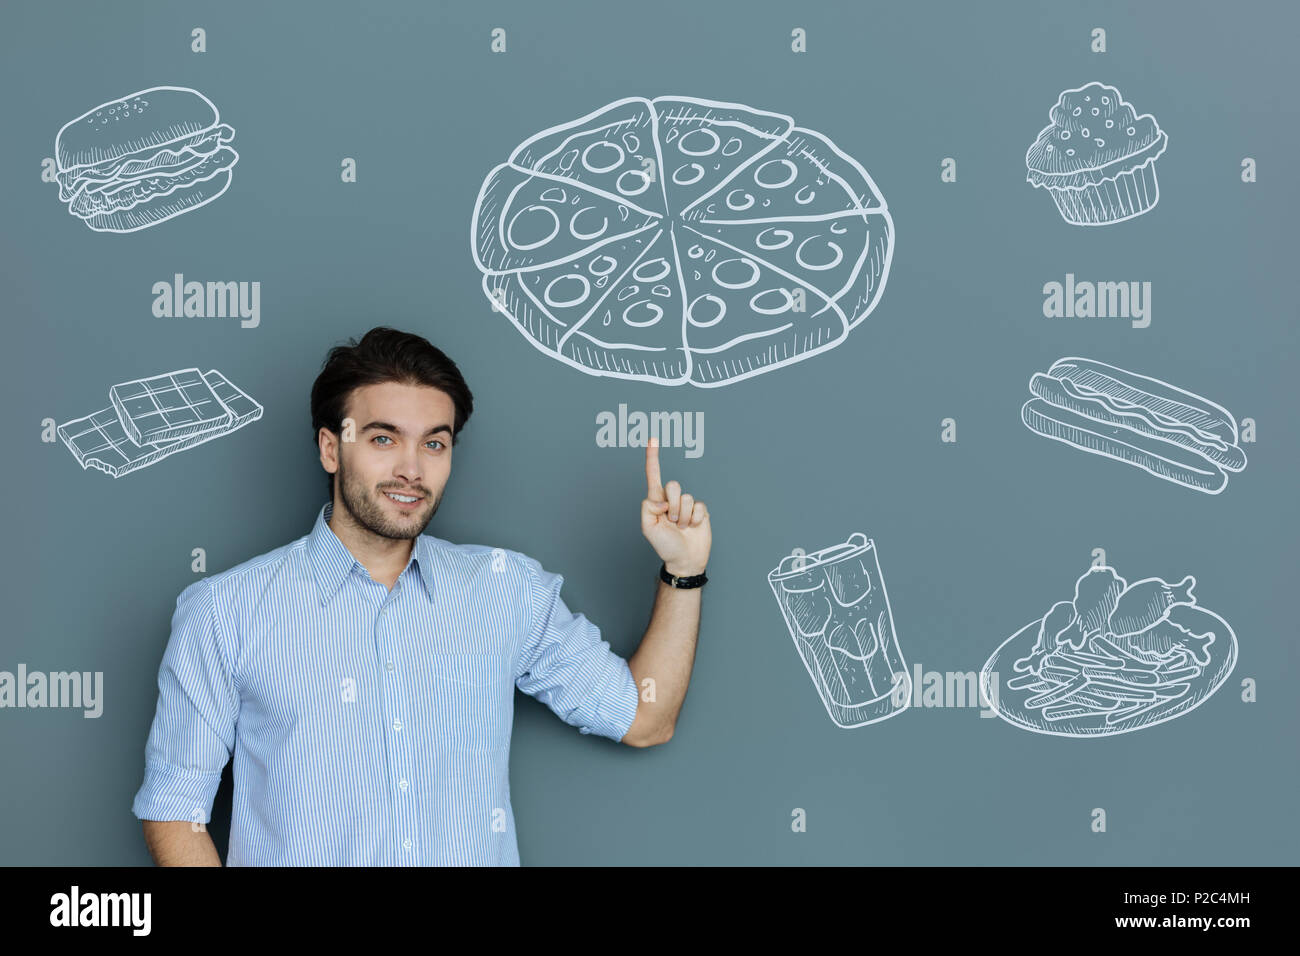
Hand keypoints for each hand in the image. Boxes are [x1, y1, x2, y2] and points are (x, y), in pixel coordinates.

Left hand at [641, 437, 711, 575]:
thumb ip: (648, 508)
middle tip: (671, 522)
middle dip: (673, 506)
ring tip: (681, 528)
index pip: (654, 475)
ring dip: (683, 517)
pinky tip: (693, 528)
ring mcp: (687, 505)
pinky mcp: (701, 511)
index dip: (652, 457)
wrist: (685, 560)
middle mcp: (672, 500)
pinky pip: (700, 507)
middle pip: (673, 486)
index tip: (652, 439)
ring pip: (687, 498)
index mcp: (656, 501)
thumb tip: (663, 499)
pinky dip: (695, 520)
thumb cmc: (664, 545)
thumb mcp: (648, 528)